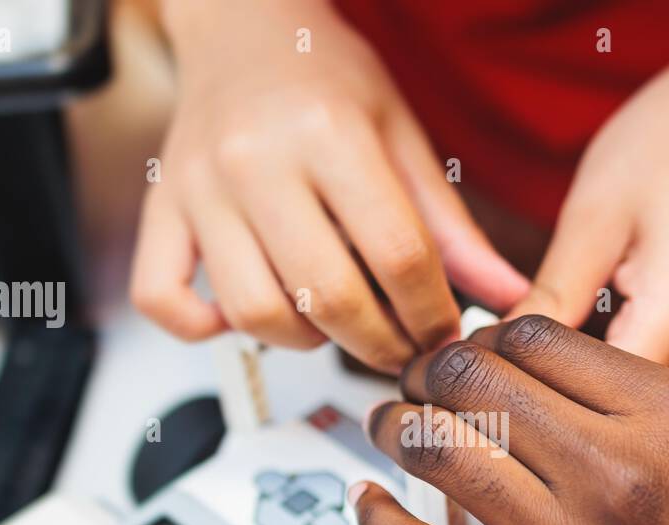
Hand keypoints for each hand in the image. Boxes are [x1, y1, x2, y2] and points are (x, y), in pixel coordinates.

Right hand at [131, 0, 527, 371]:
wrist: (242, 27)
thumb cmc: (324, 77)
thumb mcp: (402, 135)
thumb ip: (452, 226)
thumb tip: (508, 295)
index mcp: (329, 133)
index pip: (396, 254)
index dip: (431, 313)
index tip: (444, 332)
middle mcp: (255, 161)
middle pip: (328, 295)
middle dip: (380, 343)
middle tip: (401, 347)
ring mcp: (199, 190)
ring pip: (254, 311)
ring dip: (306, 341)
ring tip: (333, 323)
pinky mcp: (160, 210)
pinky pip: (161, 298)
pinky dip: (203, 327)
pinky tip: (247, 316)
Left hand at [350, 315, 668, 524]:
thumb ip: (627, 402)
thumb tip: (528, 373)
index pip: (532, 335)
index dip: (483, 338)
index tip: (470, 353)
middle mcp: (617, 468)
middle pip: (472, 380)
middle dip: (428, 371)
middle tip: (416, 382)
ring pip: (437, 450)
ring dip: (393, 428)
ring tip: (389, 426)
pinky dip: (380, 524)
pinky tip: (367, 505)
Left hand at [509, 2, 668, 393]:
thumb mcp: (593, 214)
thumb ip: (553, 294)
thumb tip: (498, 354)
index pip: (599, 402)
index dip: (536, 401)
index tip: (486, 389)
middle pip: (629, 425)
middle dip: (562, 418)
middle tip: (499, 401)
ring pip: (655, 423)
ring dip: (598, 419)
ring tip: (536, 402)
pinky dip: (633, 409)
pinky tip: (590, 397)